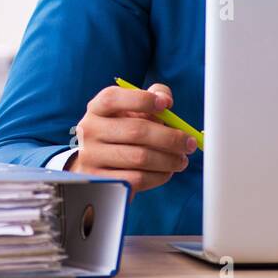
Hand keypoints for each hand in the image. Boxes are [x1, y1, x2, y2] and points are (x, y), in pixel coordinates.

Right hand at [67, 83, 196, 198]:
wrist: (97, 162)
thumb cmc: (121, 131)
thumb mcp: (132, 111)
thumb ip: (152, 97)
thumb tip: (166, 100)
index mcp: (96, 108)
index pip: (113, 98)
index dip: (142, 99)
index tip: (167, 105)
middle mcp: (89, 131)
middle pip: (135, 131)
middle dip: (170, 137)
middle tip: (189, 143)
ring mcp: (91, 157)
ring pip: (140, 157)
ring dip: (168, 159)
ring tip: (181, 160)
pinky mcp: (101, 181)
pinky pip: (137, 179)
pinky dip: (158, 176)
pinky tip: (167, 172)